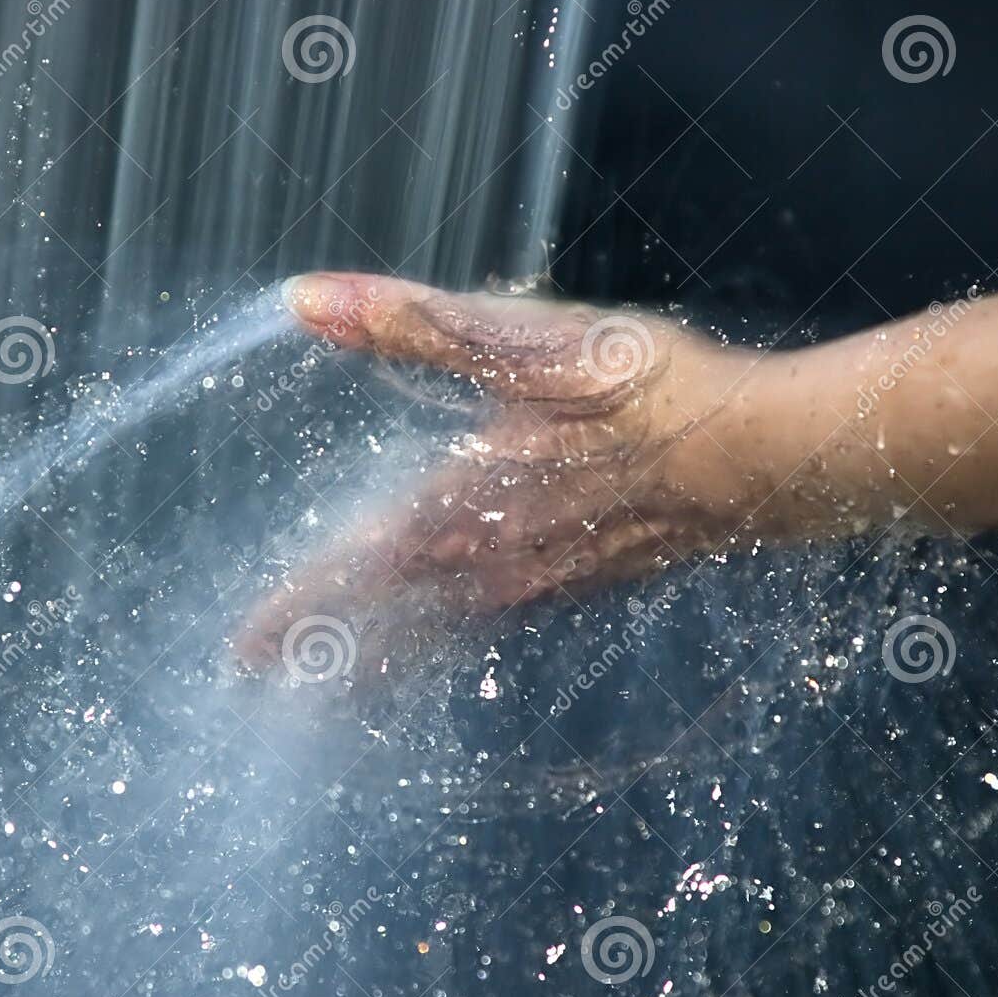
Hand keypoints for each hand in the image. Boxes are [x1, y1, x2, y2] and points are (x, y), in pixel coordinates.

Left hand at [233, 272, 843, 671]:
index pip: (348, 578)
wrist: (756, 455)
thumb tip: (304, 300)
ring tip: (336, 695)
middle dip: (321, 662)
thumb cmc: (640, 390)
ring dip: (378, 667)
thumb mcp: (518, 342)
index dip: (291, 613)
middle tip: (268, 695)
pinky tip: (448, 640)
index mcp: (455, 509)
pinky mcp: (580, 583)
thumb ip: (407, 323)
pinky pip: (487, 632)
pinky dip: (443, 650)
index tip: (241, 655)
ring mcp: (537, 585)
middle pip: (385, 632)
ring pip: (436, 641)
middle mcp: (487, 566)